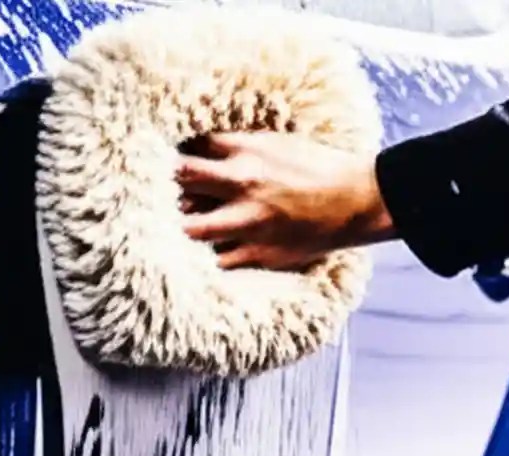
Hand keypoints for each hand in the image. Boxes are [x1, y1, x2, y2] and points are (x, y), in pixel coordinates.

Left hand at [176, 132, 394, 269]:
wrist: (356, 201)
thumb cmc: (316, 168)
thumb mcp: (276, 142)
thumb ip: (237, 147)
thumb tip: (198, 151)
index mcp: (246, 150)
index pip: (192, 145)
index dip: (172, 153)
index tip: (160, 160)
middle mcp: (242, 182)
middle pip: (182, 179)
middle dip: (163, 184)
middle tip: (151, 192)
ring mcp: (248, 220)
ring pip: (191, 227)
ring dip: (180, 227)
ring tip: (173, 227)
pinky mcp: (258, 251)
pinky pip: (217, 259)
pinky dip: (208, 256)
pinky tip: (203, 253)